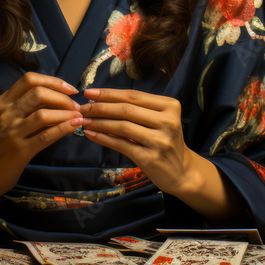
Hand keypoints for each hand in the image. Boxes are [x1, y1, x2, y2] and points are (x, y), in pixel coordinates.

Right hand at [0, 72, 82, 235]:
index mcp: (3, 101)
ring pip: (43, 114)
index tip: (70, 89)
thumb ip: (31, 106)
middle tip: (76, 106)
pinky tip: (75, 126)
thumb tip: (62, 95)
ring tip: (79, 116)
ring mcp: (11, 132)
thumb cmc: (6, 142)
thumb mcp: (12, 119)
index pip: (29, 79)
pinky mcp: (20, 150)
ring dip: (66, 113)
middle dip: (62, 97)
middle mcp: (5, 113)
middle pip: (38, 93)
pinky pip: (46, 136)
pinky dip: (64, 128)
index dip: (53, 81)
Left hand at [79, 87, 243, 221]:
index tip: (89, 92)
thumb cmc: (166, 141)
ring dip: (98, 122)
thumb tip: (101, 101)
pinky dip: (103, 138)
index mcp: (170, 106)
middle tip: (82, 107)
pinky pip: (121, 144)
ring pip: (122, 126)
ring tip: (82, 121)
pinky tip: (90, 134)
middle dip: (100, 107)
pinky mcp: (150, 158)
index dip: (109, 93)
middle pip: (126, 109)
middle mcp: (168, 121)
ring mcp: (160, 140)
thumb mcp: (159, 121)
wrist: (182, 172)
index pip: (134, 95)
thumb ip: (138, 110)